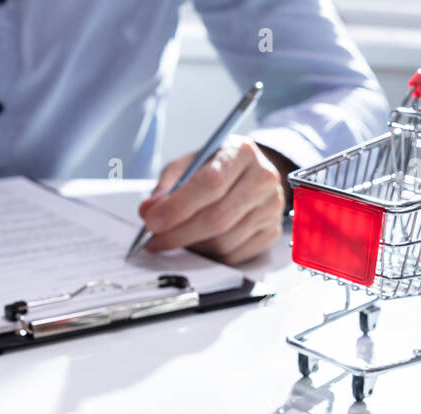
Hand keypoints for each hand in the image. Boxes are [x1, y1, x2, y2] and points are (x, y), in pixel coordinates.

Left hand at [137, 135, 290, 264]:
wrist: (250, 174)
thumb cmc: (215, 168)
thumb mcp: (188, 165)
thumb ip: (167, 186)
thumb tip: (148, 212)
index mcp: (241, 152)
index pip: (210, 183)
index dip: (178, 207)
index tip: (152, 222)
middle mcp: (263, 178)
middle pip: (217, 217)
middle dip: (179, 234)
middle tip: (155, 240)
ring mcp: (271, 208)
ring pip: (224, 241)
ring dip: (193, 246)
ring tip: (176, 238)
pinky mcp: (272, 231)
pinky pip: (234, 255)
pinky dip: (210, 255)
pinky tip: (198, 243)